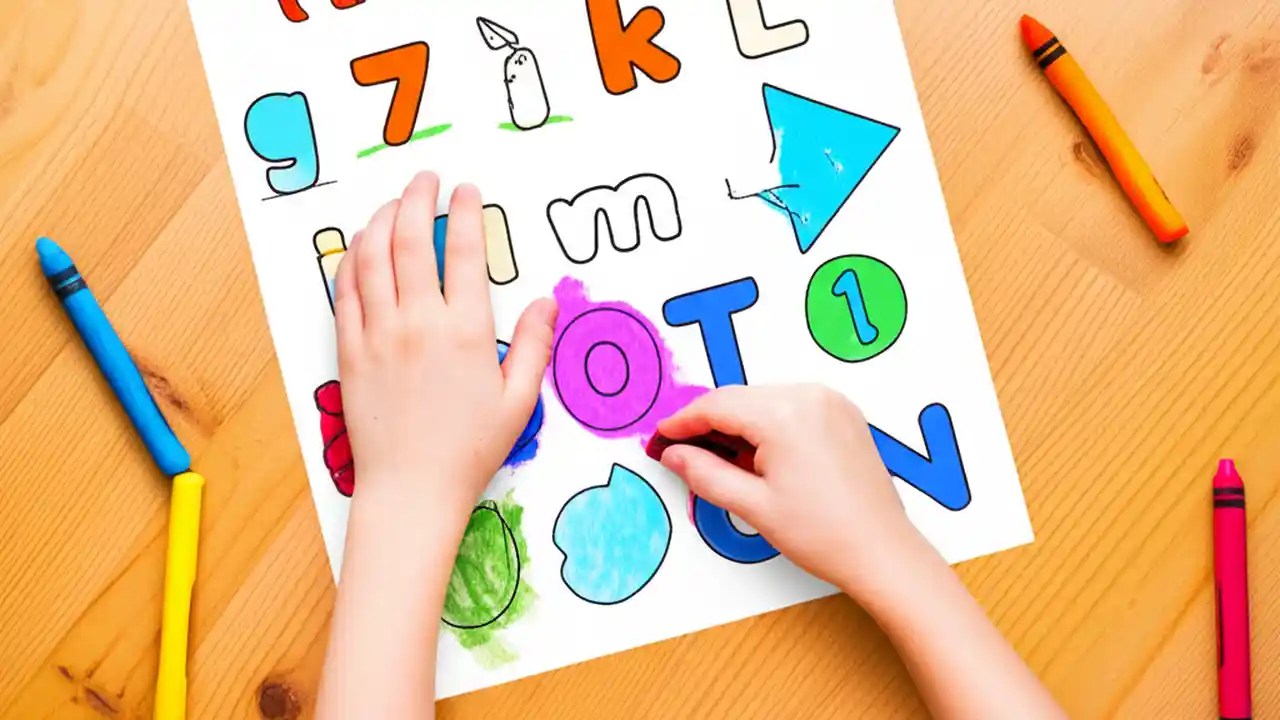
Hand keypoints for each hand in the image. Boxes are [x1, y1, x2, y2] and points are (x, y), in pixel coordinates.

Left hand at [334, 172, 556, 518]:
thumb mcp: (518, 401)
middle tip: (425, 180)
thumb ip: (532, 345)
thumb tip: (544, 302)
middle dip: (417, 198)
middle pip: (410, 239)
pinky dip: (350, 260)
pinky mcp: (348, 351)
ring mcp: (377, 334)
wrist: (411, 491)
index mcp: (464, 331)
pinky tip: (359, 248)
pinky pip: (344, 291)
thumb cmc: (469, 450)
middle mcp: (418, 322)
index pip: (463, 252)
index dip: (465, 212)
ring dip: (380, 220)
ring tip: (391, 204)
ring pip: (370, 256)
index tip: (466, 190)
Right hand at [657, 384, 932, 600]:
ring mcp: (830, 402)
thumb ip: (705, 473)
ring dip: (738, 424)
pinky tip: (758, 456)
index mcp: (784, 414)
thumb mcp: (752, 506)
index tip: (661, 438)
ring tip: (724, 463)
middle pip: (739, 399)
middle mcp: (809, 396)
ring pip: (763, 401)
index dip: (682, 422)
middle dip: (708, 423)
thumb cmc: (824, 533)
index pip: (716, 406)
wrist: (882, 551)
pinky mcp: (842, 414)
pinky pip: (790, 406)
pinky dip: (767, 424)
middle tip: (683, 453)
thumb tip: (674, 454)